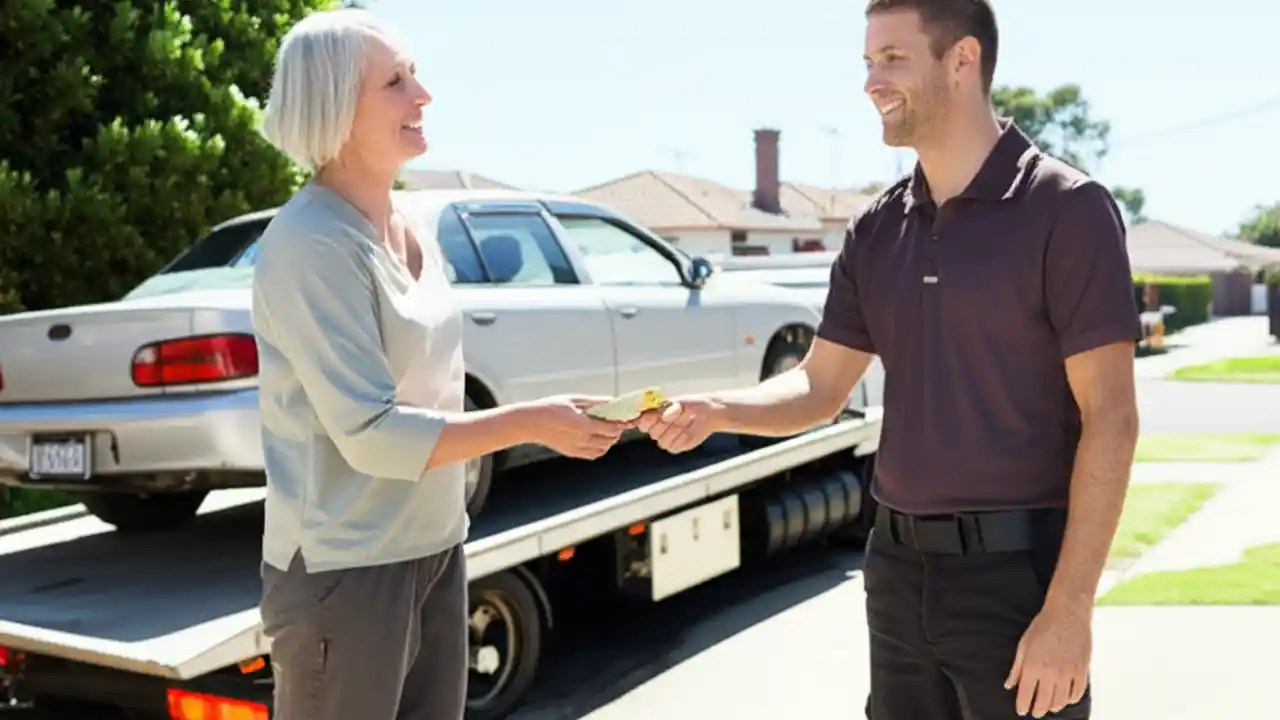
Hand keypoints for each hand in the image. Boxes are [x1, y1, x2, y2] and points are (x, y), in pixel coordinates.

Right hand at [528, 396, 627, 459]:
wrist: (532, 422)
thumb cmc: (552, 407)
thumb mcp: (575, 400)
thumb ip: (596, 402)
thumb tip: (613, 401)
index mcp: (584, 425)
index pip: (612, 428)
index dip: (621, 423)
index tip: (626, 418)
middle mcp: (583, 440)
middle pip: (610, 439)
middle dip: (617, 431)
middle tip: (616, 422)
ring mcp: (578, 448)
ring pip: (603, 448)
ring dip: (609, 440)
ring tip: (606, 430)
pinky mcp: (573, 453)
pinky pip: (593, 454)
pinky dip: (600, 448)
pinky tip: (597, 438)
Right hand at [634, 397, 723, 452]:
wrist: (706, 414)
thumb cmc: (690, 405)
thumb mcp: (680, 402)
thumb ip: (671, 408)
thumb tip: (664, 416)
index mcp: (652, 414)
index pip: (641, 421)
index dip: (643, 420)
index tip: (649, 417)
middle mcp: (656, 428)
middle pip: (652, 432)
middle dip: (665, 424)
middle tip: (678, 414)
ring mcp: (664, 438)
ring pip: (662, 441)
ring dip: (676, 431)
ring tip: (685, 420)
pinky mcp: (675, 446)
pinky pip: (674, 447)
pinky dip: (683, 439)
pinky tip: (688, 431)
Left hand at [1005, 602, 1090, 717]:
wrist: (1067, 613)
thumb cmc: (1043, 626)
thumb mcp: (1023, 645)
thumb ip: (1017, 668)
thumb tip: (1009, 685)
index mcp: (1033, 666)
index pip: (1026, 695)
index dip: (1022, 706)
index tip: (1021, 711)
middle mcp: (1050, 673)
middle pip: (1044, 702)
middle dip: (1038, 710)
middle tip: (1035, 712)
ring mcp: (1068, 673)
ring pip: (1061, 701)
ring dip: (1054, 707)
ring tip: (1049, 707)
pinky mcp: (1082, 670)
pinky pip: (1077, 693)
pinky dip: (1071, 699)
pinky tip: (1066, 698)